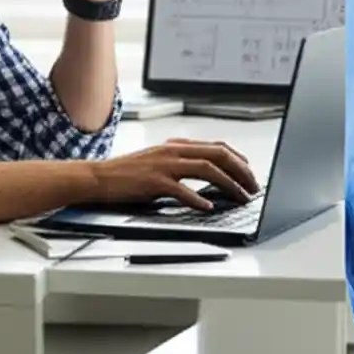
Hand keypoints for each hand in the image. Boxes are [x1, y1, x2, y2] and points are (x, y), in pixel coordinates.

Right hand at [89, 139, 260, 210]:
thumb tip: (208, 173)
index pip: (217, 147)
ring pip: (207, 170)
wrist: (100, 177)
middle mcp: (174, 152)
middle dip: (241, 171)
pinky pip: (182, 190)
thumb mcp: (159, 160)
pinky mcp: (154, 182)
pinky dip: (198, 199)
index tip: (250, 172)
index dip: (238, 159)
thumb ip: (182, 162)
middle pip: (218, 155)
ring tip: (241, 197)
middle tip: (253, 187)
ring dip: (229, 184)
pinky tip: (209, 207)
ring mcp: (165, 165)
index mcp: (177, 146)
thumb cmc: (129, 173)